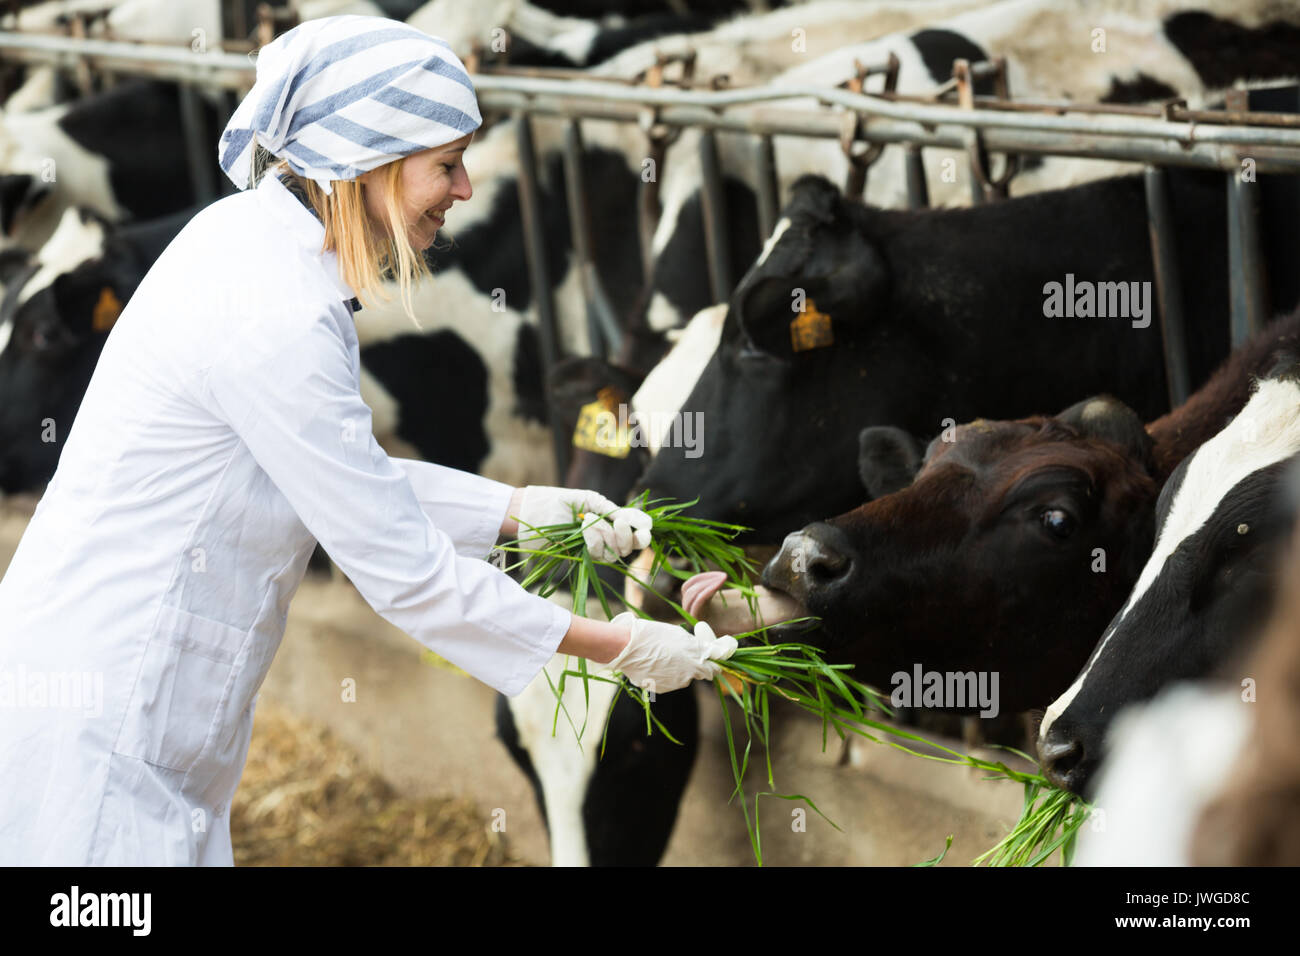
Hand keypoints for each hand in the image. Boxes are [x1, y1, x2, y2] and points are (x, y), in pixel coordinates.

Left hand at [516, 486, 651, 561]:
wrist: (529, 510)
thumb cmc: (557, 501)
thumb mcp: (589, 499)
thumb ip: (612, 510)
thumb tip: (642, 520)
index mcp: (607, 524)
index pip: (633, 535)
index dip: (642, 534)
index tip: (647, 528)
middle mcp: (602, 540)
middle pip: (627, 548)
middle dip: (625, 535)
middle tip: (617, 521)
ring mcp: (590, 551)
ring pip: (613, 553)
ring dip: (605, 534)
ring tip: (587, 518)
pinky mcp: (577, 559)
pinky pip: (596, 554)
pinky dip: (594, 538)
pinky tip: (583, 524)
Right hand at [603, 612, 737, 693]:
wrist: (629, 647)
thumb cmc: (655, 635)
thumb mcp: (681, 635)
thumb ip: (698, 646)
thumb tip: (711, 652)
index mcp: (696, 660)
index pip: (715, 670)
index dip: (712, 664)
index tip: (708, 659)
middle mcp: (688, 675)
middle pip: (698, 674)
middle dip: (695, 666)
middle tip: (683, 654)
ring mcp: (674, 684)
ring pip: (682, 678)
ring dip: (678, 670)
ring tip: (663, 656)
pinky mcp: (661, 689)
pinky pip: (668, 682)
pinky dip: (665, 675)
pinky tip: (654, 664)